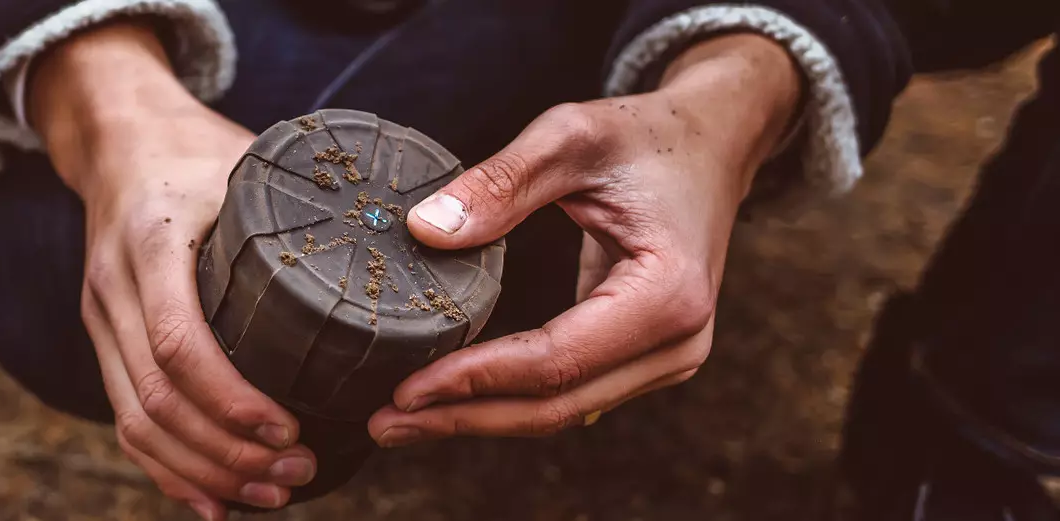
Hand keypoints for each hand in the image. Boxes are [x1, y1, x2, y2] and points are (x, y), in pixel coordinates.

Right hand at [29, 23, 314, 518]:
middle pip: (157, 399)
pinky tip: (211, 501)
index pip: (179, 344)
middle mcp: (114, 287)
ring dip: (203, 471)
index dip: (232, 401)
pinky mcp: (105, 339)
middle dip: (228, 452)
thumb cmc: (196, 150)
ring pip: (137, 421)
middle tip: (298, 472)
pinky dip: (166, 468)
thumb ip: (302, 201)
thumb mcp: (245, 159)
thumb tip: (407, 235)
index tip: (290, 430)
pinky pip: (125, 419)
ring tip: (270, 494)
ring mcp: (101, 317)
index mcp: (151, 240)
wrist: (118, 140)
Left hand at [368, 34, 802, 444]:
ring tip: (402, 421)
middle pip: (556, 406)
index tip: (405, 388)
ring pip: (562, 411)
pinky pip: (570, 391)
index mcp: (668, 295)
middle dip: (465, 418)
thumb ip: (501, 181)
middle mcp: (679, 343)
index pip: (554, 360)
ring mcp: (667, 358)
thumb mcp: (572, 136)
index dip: (475, 380)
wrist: (711, 143)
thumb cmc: (646, 135)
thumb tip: (425, 229)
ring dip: (481, 418)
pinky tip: (451, 398)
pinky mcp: (645, 358)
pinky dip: (508, 399)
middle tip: (386, 424)